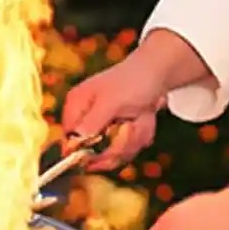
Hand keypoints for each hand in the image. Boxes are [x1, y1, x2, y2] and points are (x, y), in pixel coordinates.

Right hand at [61, 52, 166, 169]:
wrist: (158, 72)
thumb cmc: (132, 81)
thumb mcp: (112, 102)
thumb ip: (93, 122)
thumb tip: (72, 142)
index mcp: (76, 106)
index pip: (69, 140)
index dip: (84, 152)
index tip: (103, 157)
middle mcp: (87, 117)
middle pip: (94, 151)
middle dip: (118, 145)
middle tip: (132, 127)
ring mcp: (104, 125)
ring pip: (115, 151)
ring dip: (133, 138)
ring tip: (141, 117)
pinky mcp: (119, 130)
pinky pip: (128, 146)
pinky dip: (140, 134)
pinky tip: (145, 118)